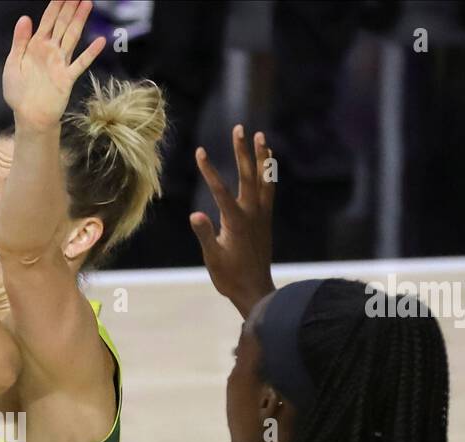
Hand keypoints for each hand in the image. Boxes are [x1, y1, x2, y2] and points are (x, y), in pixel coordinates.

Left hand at [2, 0, 104, 129]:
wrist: (28, 116)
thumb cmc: (18, 92)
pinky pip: (81, 63)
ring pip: (72, 36)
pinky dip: (90, 52)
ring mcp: (60, 63)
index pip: (48, 20)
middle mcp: (50, 51)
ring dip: (80, 20)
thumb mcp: (12, 64)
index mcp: (36, 46)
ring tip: (87, 4)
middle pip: (63, 24)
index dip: (55, 5)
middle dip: (70, 7)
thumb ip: (19, 41)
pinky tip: (100, 41)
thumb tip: (25, 18)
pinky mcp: (68, 78)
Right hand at [189, 125, 276, 317]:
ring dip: (262, 157)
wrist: (255, 291)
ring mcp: (261, 216)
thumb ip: (206, 235)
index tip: (200, 151)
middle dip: (242, 151)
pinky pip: (269, 191)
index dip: (209, 170)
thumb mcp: (213, 258)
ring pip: (263, 180)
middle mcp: (252, 214)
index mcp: (236, 222)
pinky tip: (267, 164)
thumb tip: (195, 215)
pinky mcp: (265, 220)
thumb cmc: (230, 277)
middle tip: (239, 128)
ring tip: (261, 136)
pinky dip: (268, 174)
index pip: (220, 190)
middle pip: (247, 176)